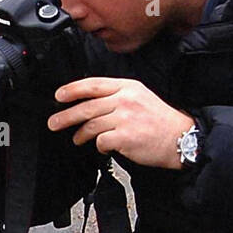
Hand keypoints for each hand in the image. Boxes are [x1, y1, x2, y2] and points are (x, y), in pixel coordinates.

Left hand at [48, 77, 193, 168]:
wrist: (180, 138)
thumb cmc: (159, 121)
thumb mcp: (140, 97)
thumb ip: (116, 97)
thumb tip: (88, 103)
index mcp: (128, 87)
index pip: (94, 84)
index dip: (73, 89)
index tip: (59, 95)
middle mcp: (125, 100)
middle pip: (87, 107)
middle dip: (66, 116)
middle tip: (53, 123)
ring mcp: (124, 118)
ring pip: (90, 126)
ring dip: (80, 135)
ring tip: (77, 139)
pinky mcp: (124, 136)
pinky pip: (100, 141)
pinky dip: (99, 146)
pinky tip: (103, 147)